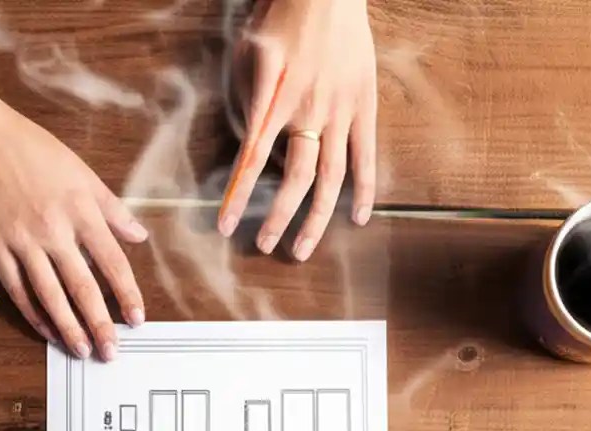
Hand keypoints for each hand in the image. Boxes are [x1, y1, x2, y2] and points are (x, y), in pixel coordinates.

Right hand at [0, 97, 148, 360]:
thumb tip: (138, 236)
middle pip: (82, 287)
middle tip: (111, 352)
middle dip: (99, 324)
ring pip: (49, 295)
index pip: (112, 262)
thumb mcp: (83, 173)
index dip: (126, 294)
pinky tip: (47, 330)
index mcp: (81, 210)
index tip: (136, 319)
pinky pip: (18, 289)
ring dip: (68, 327)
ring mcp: (23, 241)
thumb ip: (112, 208)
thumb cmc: (35, 151)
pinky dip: (33, 313)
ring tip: (82, 351)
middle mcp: (54, 230)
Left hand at [220, 0, 376, 260]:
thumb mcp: (247, 56)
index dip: (238, 196)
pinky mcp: (365, 106)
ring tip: (302, 248)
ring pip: (332, 178)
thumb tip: (251, 147)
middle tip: (265, 246)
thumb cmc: (278, 21)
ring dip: (316, 219)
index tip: (225, 227)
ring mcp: (342, 111)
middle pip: (296, 178)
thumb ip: (248, 104)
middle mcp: (311, 110)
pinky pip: (366, 157)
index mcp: (277, 98)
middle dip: (278, 218)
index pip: (252, 159)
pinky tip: (356, 219)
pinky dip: (363, 191)